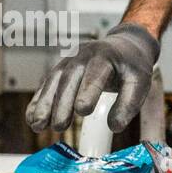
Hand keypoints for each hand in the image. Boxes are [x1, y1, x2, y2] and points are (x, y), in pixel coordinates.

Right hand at [26, 23, 160, 133]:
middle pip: (69, 79)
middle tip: (58, 126)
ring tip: (38, 126)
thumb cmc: (132, 66)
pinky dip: (38, 102)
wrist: (124, 46)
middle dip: (62, 103)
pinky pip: (47, 85)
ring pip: (53, 82)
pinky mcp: (60, 70)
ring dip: (44, 105)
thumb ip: (129, 103)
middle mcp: (82, 56)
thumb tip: (115, 126)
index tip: (83, 111)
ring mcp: (68, 62)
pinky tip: (32, 119)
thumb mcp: (139, 81)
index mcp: (104, 56)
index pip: (95, 74)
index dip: (88, 91)